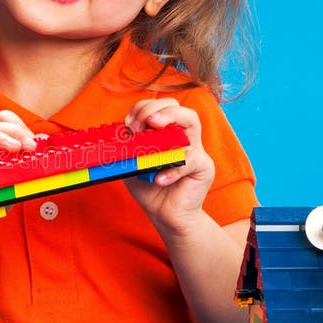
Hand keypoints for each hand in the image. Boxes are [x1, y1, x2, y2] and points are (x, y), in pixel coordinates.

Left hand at [123, 98, 214, 233]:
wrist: (165, 216)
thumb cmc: (149, 188)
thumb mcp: (132, 164)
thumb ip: (128, 148)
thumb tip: (119, 133)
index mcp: (166, 131)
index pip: (158, 106)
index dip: (142, 109)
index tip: (126, 124)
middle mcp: (183, 135)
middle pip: (176, 106)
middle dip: (153, 110)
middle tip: (136, 127)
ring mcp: (196, 149)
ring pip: (191, 120)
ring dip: (169, 119)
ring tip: (151, 130)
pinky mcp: (204, 167)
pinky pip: (190, 160)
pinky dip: (172, 169)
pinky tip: (158, 179)